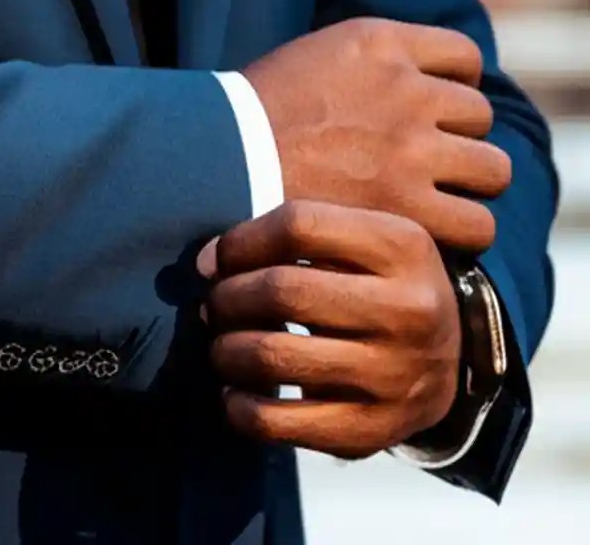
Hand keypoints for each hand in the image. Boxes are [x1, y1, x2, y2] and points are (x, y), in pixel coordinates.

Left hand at [206, 200, 460, 459]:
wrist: (449, 365)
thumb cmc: (381, 289)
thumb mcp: (364, 244)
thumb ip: (294, 238)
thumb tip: (208, 262)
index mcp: (404, 247)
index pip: (298, 225)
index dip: (240, 242)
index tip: (217, 261)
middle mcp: (408, 310)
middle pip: (280, 290)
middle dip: (227, 298)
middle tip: (215, 307)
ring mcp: (392, 375)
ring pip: (269, 354)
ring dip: (226, 350)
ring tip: (225, 347)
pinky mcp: (370, 431)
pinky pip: (274, 420)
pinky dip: (238, 407)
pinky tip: (236, 394)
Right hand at [242, 18, 510, 251]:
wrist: (208, 167)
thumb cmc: (242, 126)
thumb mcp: (305, 65)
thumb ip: (360, 70)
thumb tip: (400, 91)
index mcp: (377, 42)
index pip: (462, 59)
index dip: (449, 93)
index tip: (425, 121)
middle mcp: (404, 86)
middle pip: (478, 116)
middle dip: (456, 143)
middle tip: (420, 172)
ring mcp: (410, 145)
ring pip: (490, 169)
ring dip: (465, 189)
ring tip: (429, 209)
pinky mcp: (406, 204)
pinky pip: (475, 223)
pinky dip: (458, 233)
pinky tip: (426, 239)